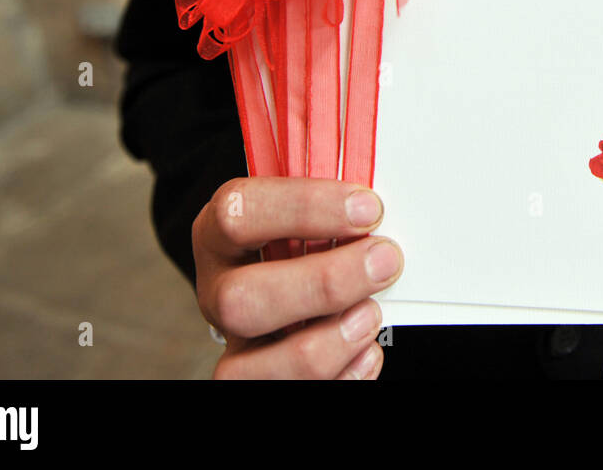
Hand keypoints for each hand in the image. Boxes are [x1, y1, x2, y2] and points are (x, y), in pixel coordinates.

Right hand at [192, 177, 403, 378]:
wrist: (300, 294)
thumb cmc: (311, 246)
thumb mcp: (312, 216)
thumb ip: (333, 211)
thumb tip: (379, 208)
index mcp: (221, 234)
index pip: (238, 213)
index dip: (305, 208)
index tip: (368, 208)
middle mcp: (219, 293)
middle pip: (238, 299)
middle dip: (323, 283)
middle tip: (383, 262)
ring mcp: (234, 346)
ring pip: (246, 367)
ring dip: (325, 343)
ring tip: (370, 314)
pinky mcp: (257, 382)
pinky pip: (284, 394)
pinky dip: (338, 377)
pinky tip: (365, 352)